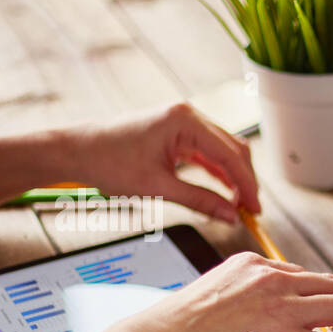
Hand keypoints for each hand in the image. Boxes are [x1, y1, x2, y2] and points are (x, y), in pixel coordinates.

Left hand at [68, 102, 261, 222]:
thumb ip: (200, 201)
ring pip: (223, 151)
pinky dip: (218, 173)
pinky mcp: (177, 134)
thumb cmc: (108, 162)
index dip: (247, 185)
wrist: (77, 151)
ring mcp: (183, 123)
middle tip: (250, 211)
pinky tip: (225, 193)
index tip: (255, 210)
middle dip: (245, 181)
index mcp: (184, 121)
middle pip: (233, 149)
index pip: (230, 154)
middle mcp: (188, 116)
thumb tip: (230, 216)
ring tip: (239, 206)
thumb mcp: (157, 188)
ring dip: (233, 178)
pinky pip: (207, 153)